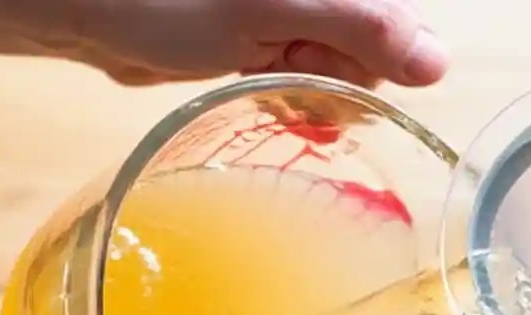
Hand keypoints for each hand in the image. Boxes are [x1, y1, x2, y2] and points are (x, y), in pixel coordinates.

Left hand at [66, 0, 448, 87]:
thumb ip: (359, 27)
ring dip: (311, 86)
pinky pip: (316, 73)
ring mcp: (306, 14)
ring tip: (257, 73)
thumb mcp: (271, 10)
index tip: (307, 58)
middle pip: (378, 47)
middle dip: (333, 70)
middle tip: (275, 63)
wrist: (92, 12)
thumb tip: (438, 63)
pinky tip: (261, 85)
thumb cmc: (167, 0)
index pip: (399, 24)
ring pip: (346, 68)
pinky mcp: (280, 34)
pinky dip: (294, 90)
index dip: (365, 53)